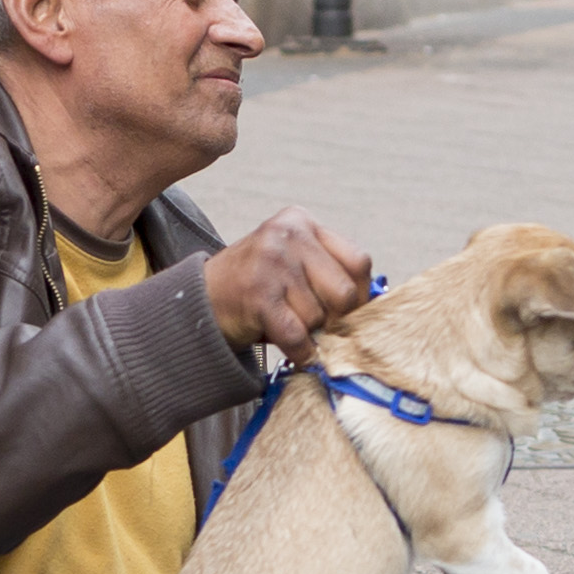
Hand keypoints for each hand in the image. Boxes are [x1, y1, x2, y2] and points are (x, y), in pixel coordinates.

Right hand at [204, 207, 371, 360]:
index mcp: (302, 222)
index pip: (358, 262)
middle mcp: (287, 235)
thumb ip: (329, 271)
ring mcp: (271, 263)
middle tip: (320, 324)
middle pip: (343, 292)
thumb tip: (373, 305)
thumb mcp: (293, 260)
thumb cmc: (258, 285)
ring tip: (289, 324)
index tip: (348, 311)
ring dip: (309, 332)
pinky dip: (301, 351)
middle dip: (337, 318)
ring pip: (318, 317)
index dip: (360, 294)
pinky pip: (297, 335)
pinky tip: (295, 350)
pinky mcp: (257, 294)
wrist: (200, 298)